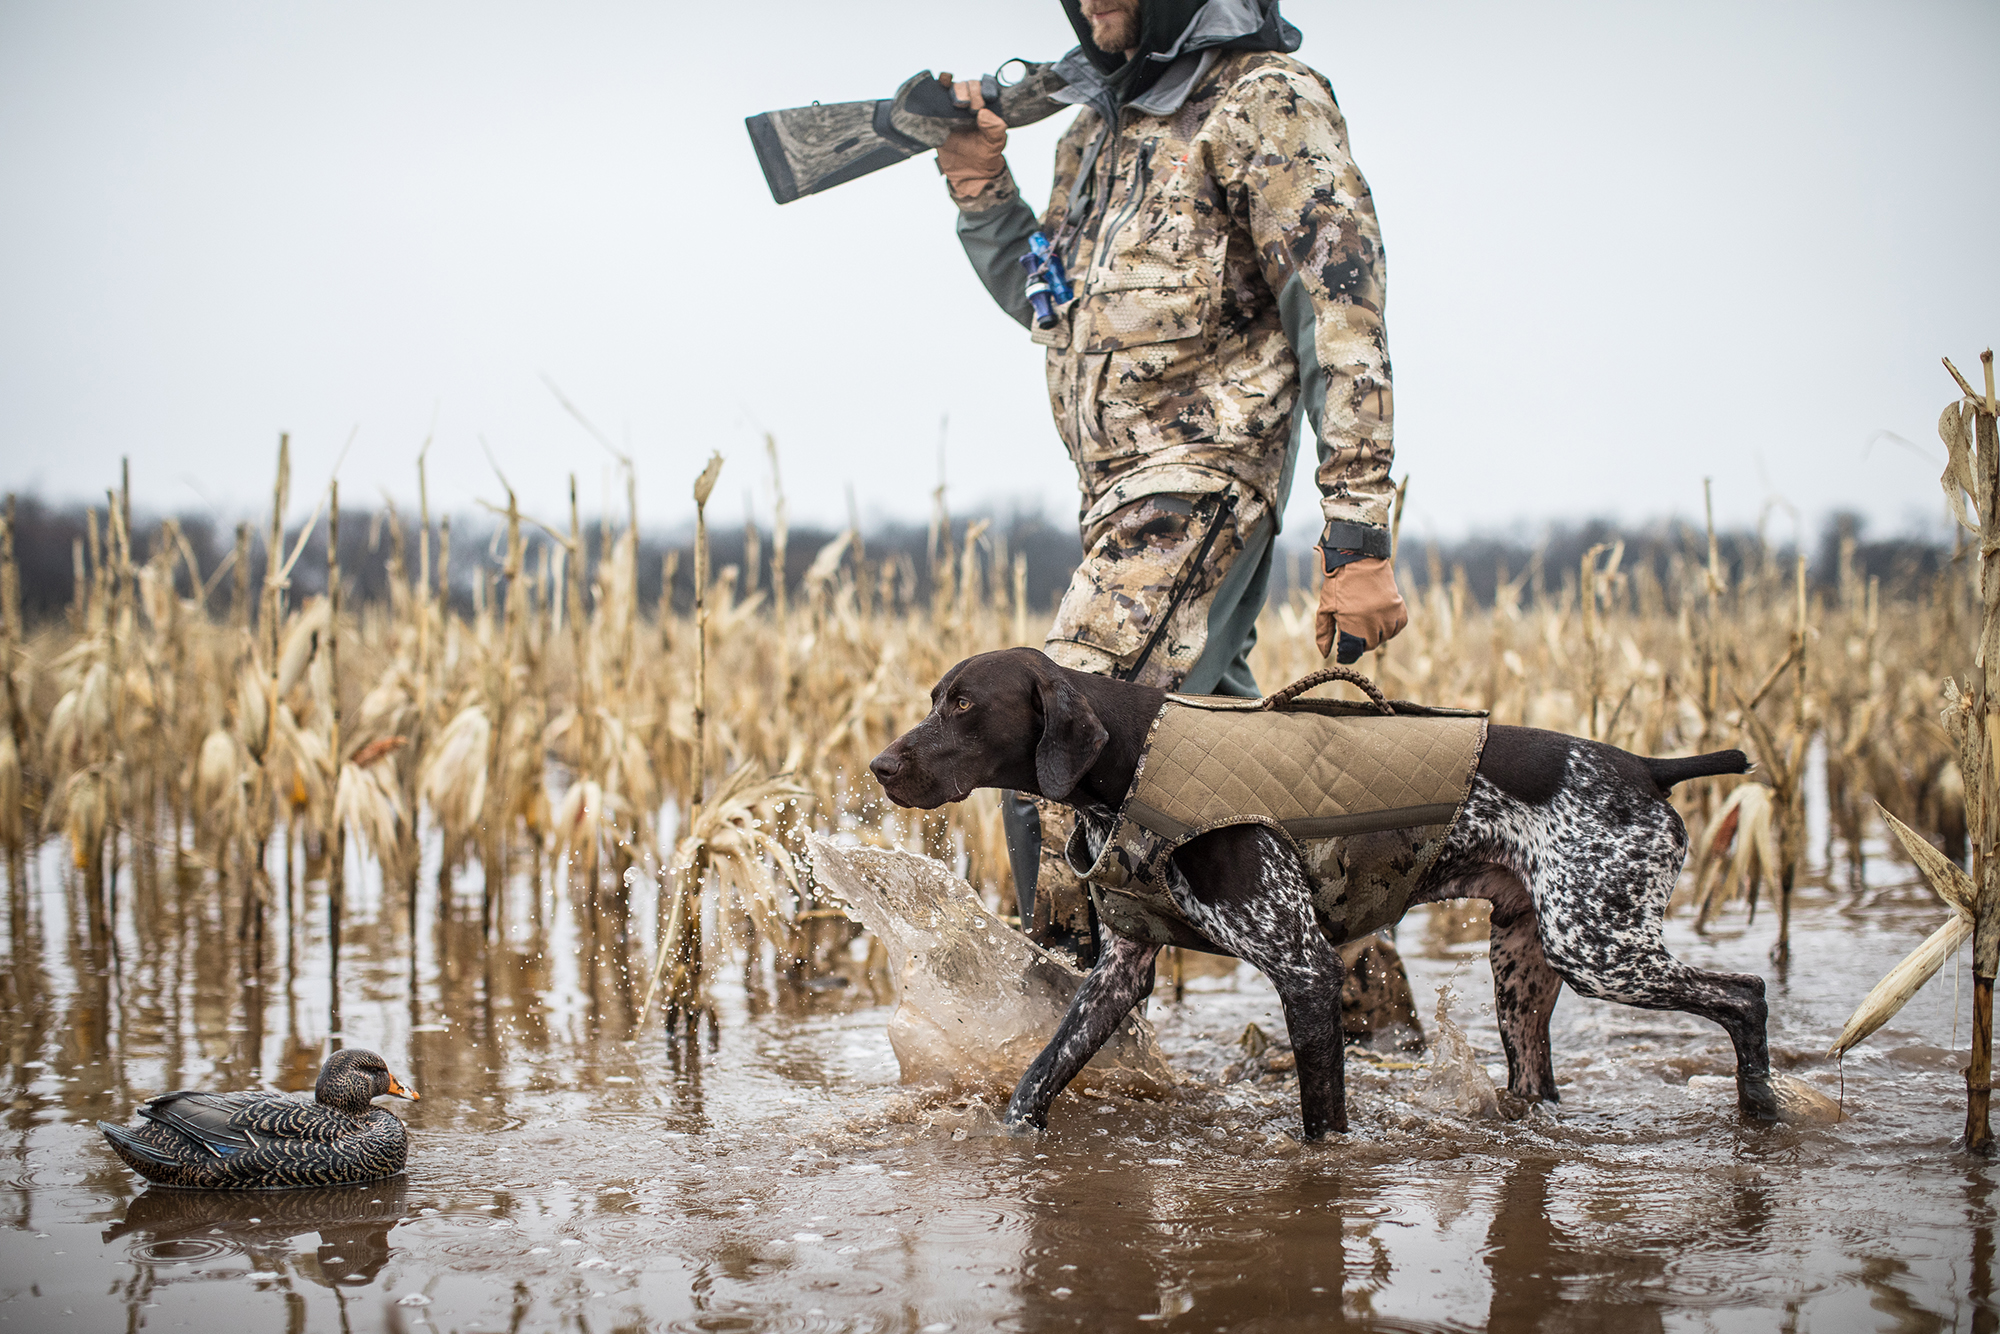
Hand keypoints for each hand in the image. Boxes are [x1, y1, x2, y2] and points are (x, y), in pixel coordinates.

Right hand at [936, 76, 1006, 201]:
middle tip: (971, 107)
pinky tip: (938, 84)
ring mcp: (954, 109)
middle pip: (967, 85)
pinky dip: (936, 87)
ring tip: (959, 103)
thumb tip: (984, 113)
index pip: (985, 87)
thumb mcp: (996, 143)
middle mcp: (971, 104)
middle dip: (969, 91)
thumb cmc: (985, 156)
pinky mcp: (939, 115)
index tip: (984, 100)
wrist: (968, 174)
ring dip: (955, 89)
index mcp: (987, 106)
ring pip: (952, 88)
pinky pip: (936, 98)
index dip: (984, 88)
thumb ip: (995, 128)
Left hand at [1314, 557, 1408, 661]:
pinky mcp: (1398, 605)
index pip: (1352, 652)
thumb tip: (1325, 654)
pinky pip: (1398, 626)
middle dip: (1360, 643)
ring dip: (1376, 634)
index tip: (1343, 651)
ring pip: (1385, 636)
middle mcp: (1372, 621)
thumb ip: (1325, 632)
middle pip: (1370, 645)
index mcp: (1352, 623)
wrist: (1358, 558)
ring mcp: (1387, 614)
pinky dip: (1391, 626)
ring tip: (1366, 622)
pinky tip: (1380, 619)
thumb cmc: (1338, 582)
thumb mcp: (1325, 607)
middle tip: (1354, 632)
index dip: (1346, 653)